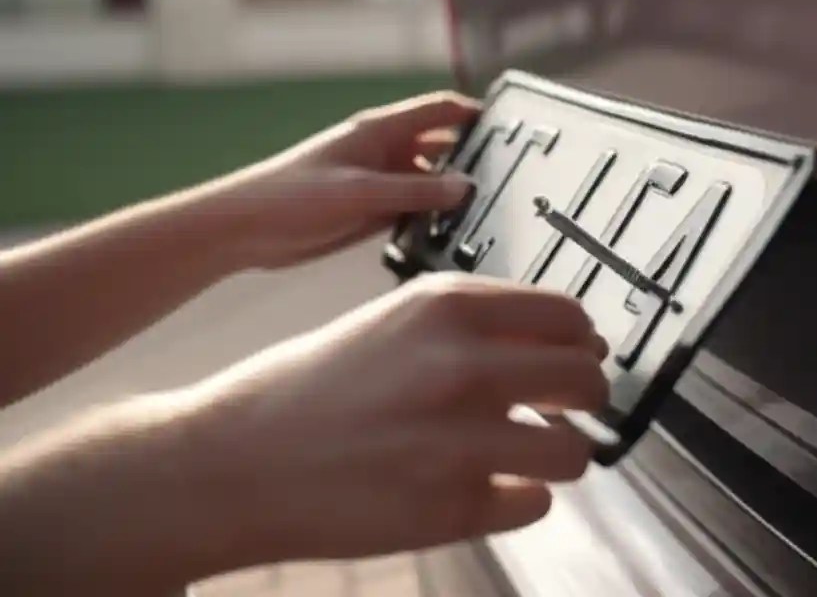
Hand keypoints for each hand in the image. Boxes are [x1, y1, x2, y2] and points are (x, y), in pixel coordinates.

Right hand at [176, 273, 608, 569]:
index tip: (576, 356)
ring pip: (574, 451)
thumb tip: (554, 342)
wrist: (230, 463)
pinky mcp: (450, 509)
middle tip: (563, 410)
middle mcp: (464, 365)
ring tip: (527, 454)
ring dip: (559, 454)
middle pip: (586, 379)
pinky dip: (518, 500)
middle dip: (585, 398)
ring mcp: (460, 440)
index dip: (580, 341)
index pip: (568, 316)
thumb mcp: (391, 323)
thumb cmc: (303, 390)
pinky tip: (486, 490)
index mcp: (448, 307)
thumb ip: (469, 327)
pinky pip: (534, 503)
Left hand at [213, 91, 479, 268]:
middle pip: (439, 146)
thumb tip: (464, 187)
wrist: (245, 230)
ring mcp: (378, 182)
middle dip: (469, 157)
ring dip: (450, 193)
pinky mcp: (370, 211)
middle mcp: (383, 152)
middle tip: (505, 176)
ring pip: (428, 182)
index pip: (438, 110)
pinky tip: (450, 232)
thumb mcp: (360, 192)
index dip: (472, 112)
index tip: (507, 125)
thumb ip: (414, 190)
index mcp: (379, 131)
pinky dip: (431, 218)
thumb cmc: (289, 196)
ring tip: (485, 209)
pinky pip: (413, 209)